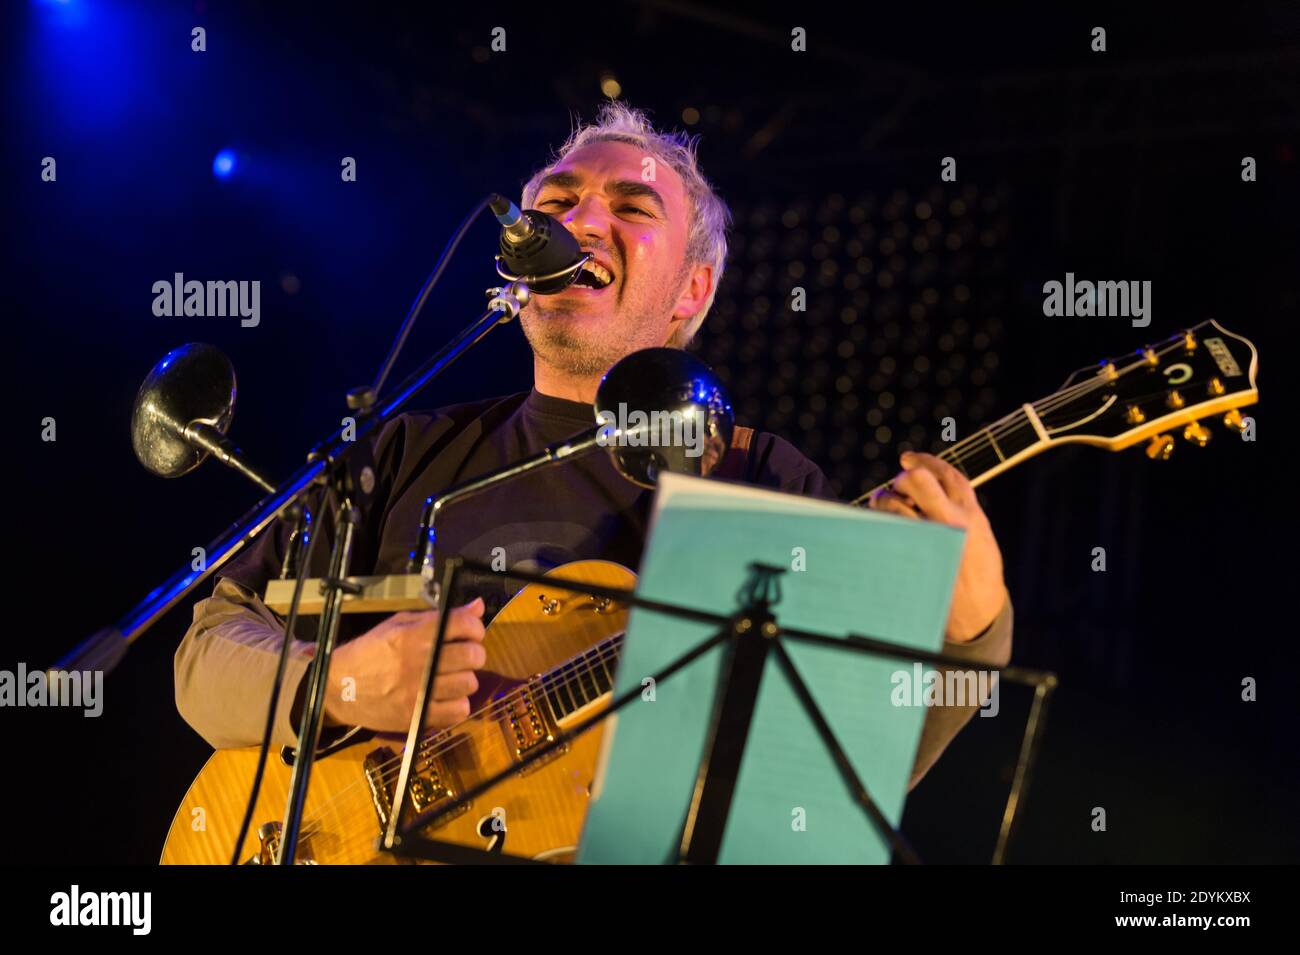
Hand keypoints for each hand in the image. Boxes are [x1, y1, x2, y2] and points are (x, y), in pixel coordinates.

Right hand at [322, 597, 487, 732]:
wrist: (338, 688)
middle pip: (473, 656)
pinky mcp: (417, 717)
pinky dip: (457, 704)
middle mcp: (418, 662)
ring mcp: (418, 692)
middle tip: (461, 655)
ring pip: (469, 683)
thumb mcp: (398, 625)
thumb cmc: (370, 652)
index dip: (474, 627)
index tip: (469, 633)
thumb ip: (439, 616)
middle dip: (473, 653)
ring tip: (449, 677)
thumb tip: (477, 606)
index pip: (464, 625)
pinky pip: (459, 711)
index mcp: (413, 635)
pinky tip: (444, 696)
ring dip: (464, 679)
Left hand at [868, 452, 1007, 641]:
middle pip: (916, 480)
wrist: (978, 613)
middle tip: (897, 490)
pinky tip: (879, 527)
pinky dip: (879, 524)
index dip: (925, 460)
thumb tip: (928, 488)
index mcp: (971, 513)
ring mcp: (927, 538)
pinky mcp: (909, 556)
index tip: (908, 458)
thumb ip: (958, 509)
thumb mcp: (979, 534)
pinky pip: (886, 530)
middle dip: (902, 480)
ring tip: (885, 508)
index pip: (947, 474)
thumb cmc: (977, 572)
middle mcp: (950, 521)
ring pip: (893, 504)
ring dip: (883, 501)